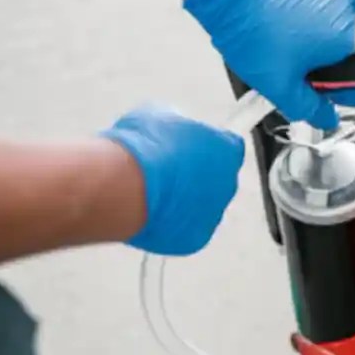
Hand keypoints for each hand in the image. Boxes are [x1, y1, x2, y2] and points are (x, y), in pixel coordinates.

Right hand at [100, 105, 244, 255]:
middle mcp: (228, 184)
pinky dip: (171, 223)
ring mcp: (214, 214)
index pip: (228, 147)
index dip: (207, 147)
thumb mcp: (159, 116)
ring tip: (150, 193)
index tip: (189, 148)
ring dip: (183, 201)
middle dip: (194, 176)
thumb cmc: (142, 147)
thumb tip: (173, 128)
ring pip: (201, 206)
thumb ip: (178, 125)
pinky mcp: (196, 239)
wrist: (125, 187)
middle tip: (165, 172)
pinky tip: (149, 212)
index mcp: (228, 150)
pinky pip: (185, 228)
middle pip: (216, 179)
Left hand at [184, 0, 354, 128]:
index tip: (332, 92)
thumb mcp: (279, 86)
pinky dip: (332, 14)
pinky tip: (308, 25)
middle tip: (314, 75)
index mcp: (346, 40)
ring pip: (352, 25)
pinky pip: (341, 0)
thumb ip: (309, 108)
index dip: (351, 86)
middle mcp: (349, 13)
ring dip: (336, 40)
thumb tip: (327, 118)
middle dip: (343, 65)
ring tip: (303, 50)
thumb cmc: (253, 32)